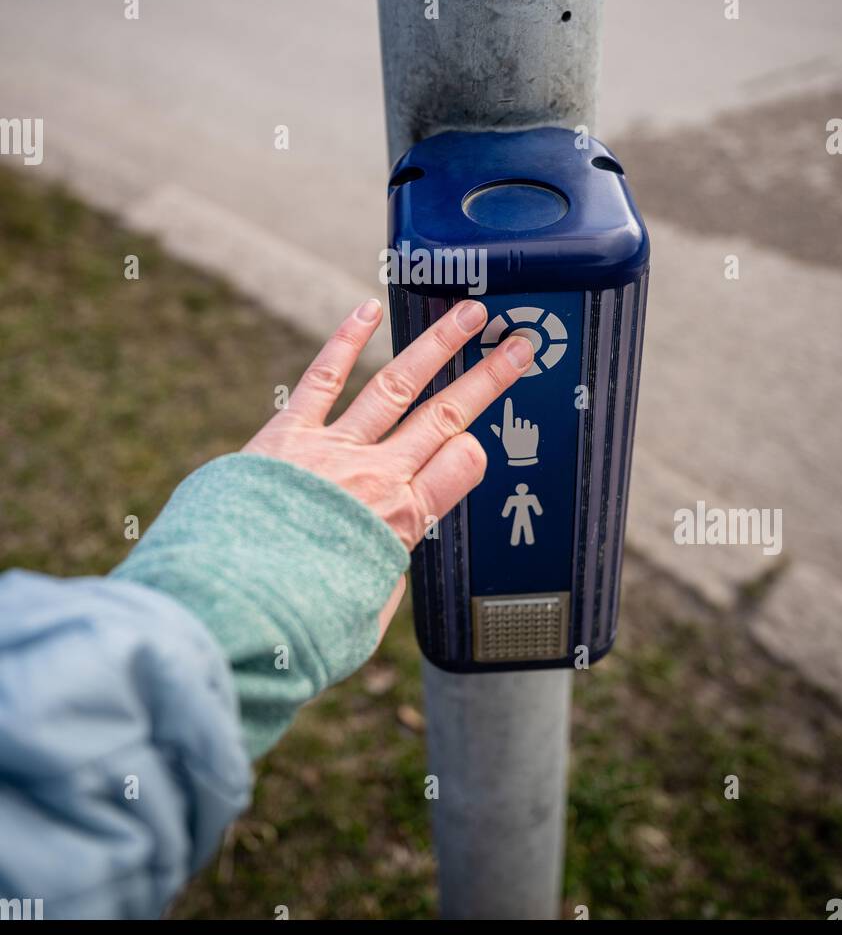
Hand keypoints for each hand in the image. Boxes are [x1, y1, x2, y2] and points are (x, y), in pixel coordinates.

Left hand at [243, 297, 532, 639]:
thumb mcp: (357, 620)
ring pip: (398, 386)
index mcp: (401, 526)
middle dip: (487, 379)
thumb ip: (376, 584)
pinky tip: (369, 309)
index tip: (484, 439)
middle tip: (518, 347)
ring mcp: (333, 452)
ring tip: (468, 314)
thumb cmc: (291, 625)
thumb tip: (376, 568)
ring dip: (438, 346)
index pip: (460, 469)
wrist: (230, 609)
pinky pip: (323, 379)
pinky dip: (347, 341)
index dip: (476, 450)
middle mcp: (375, 480)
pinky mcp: (286, 436)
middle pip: (447, 418)